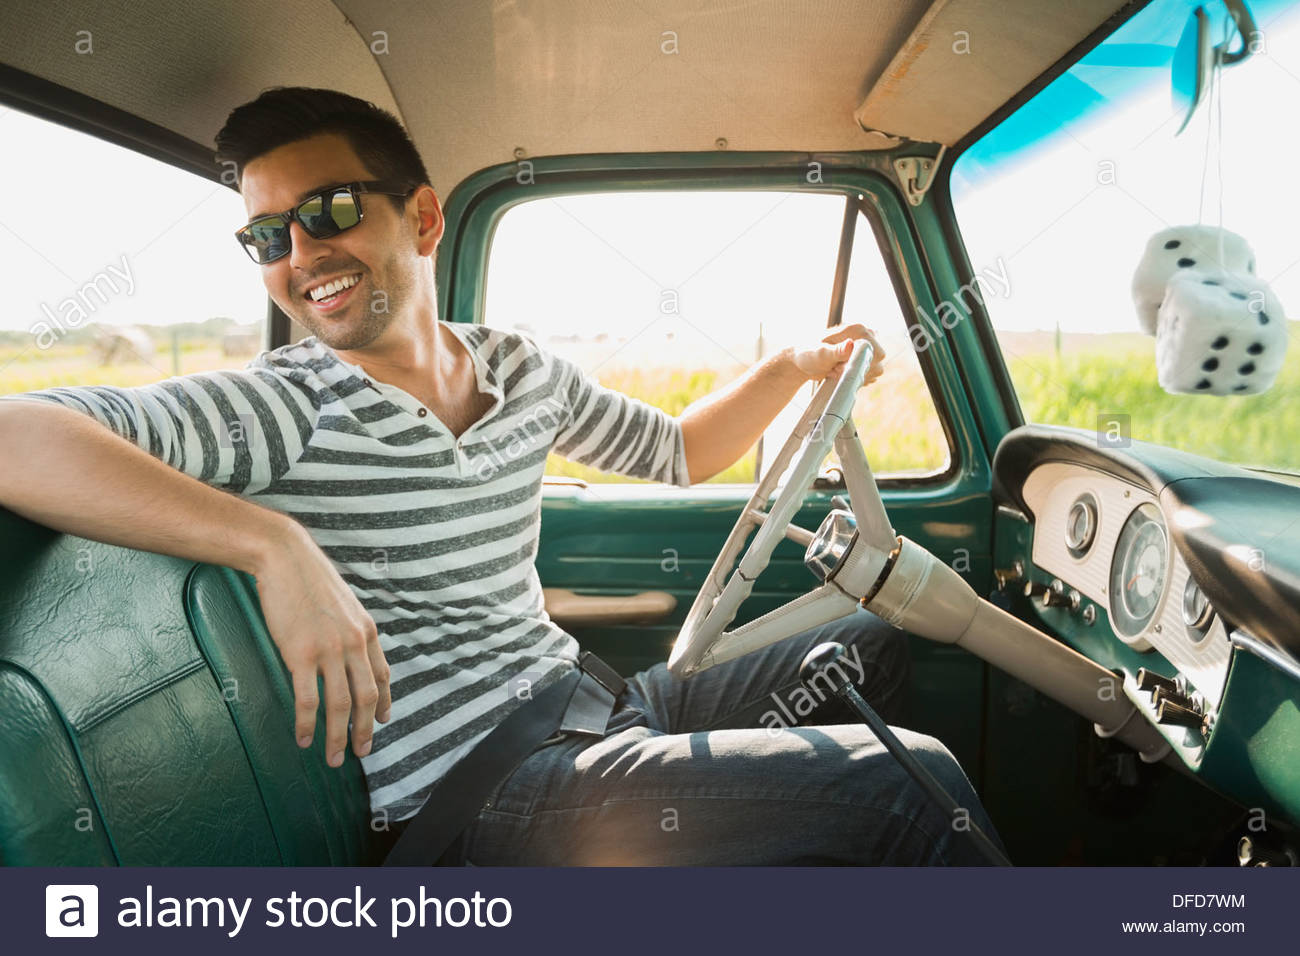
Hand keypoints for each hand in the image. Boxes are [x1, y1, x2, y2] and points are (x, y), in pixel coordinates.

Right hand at [252, 520, 391, 767]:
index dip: (383, 703)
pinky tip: (303, 739)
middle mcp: (354, 643)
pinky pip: (308, 700)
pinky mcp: (301, 654)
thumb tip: (349, 650)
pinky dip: (307, 724)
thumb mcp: (343, 604)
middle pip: (366, 698)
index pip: (382, 676)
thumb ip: (350, 629)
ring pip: (340, 705)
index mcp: (366, 631)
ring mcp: (329, 650)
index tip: (382, 722)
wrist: (285, 557)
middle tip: (362, 753)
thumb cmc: (308, 579)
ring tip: (335, 758)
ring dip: (338, 737)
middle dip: (366, 731)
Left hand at [790, 324, 884, 386]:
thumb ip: (836, 351)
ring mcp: (865, 348)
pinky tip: (841, 374)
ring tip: (837, 370)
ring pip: (874, 370)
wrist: (803, 362)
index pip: (876, 351)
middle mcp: (865, 337)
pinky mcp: (863, 359)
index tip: (841, 366)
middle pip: (877, 362)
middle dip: (857, 370)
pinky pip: (869, 374)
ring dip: (855, 375)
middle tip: (836, 368)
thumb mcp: (821, 354)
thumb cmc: (809, 355)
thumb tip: (851, 345)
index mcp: (858, 329)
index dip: (860, 363)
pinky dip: (855, 378)